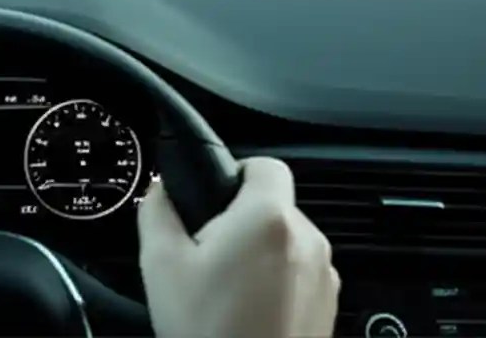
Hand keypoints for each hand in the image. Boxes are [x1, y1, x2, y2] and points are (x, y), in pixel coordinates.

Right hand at [138, 157, 339, 337]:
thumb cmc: (212, 332)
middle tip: (208, 254)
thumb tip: (160, 191)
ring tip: (226, 291)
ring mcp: (324, 276)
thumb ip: (157, 211)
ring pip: (287, 243)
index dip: (235, 173)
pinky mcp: (329, 306)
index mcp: (268, 218)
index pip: (265, 164)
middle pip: (274, 206)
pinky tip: (247, 311)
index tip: (215, 198)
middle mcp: (307, 240)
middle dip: (241, 222)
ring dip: (260, 254)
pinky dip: (277, 283)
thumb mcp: (161, 266)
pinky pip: (300, 275)